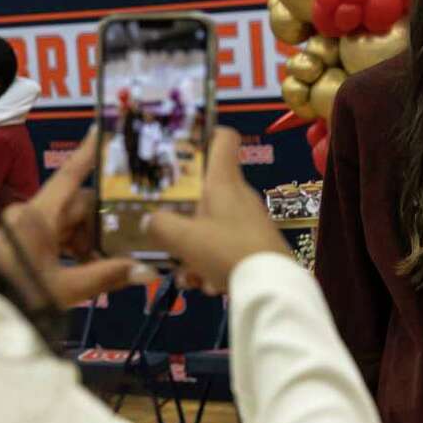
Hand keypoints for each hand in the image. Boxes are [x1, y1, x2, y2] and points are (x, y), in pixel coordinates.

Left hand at [0, 128, 150, 308]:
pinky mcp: (22, 243)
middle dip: (104, 222)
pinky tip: (92, 268)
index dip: (89, 153)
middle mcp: (28, 214)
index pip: (69, 176)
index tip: (105, 129)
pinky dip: (76, 249)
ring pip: (68, 224)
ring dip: (91, 240)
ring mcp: (23, 228)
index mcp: (36, 215)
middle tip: (135, 237)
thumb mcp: (66, 290)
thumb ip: (107, 276)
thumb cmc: (19, 299)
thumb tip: (147, 270)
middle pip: (76, 206)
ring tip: (115, 261)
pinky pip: (57, 237)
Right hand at [144, 128, 288, 294]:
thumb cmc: (226, 251)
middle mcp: (240, 195)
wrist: (272, 288)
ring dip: (195, 250)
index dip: (205, 134)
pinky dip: (214, 266)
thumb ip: (160, 225)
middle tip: (165, 230)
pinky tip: (209, 288)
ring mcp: (251, 221)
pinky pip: (226, 248)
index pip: (223, 138)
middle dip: (183, 213)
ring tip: (188, 276)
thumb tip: (149, 221)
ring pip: (213, 226)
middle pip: (207, 190)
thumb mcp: (183, 238)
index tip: (184, 146)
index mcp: (224, 181)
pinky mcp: (258, 245)